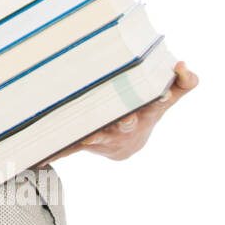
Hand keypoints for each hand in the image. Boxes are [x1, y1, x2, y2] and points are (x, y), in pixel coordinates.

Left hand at [36, 60, 198, 166]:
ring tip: (87, 138)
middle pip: (126, 126)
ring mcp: (106, 138)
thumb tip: (183, 65)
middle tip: (124, 120)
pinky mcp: (86, 143)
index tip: (155, 99)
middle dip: (125, 123)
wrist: (130, 144)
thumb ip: (185, 82)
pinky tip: (39, 160)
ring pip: (97, 139)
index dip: (157, 102)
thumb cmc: (148, 111)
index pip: (154, 107)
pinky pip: (70, 148)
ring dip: (92, 139)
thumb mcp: (170, 96)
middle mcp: (126, 128)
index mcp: (146, 114)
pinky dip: (57, 153)